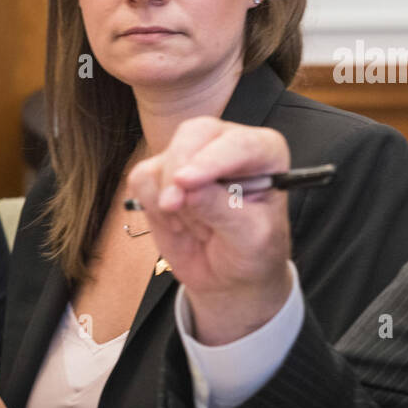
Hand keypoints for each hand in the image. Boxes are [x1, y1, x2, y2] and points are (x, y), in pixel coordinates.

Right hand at [127, 116, 293, 344]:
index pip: (239, 144)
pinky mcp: (162, 173)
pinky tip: (178, 224)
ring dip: (173, 203)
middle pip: (194, 134)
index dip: (211, 160)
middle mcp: (227, 144)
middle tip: (173, 206)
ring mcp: (191, 156)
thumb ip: (224, 211)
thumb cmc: (252, 251)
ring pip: (164, 160)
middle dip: (179, 171)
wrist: (230, 274)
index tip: (187, 183)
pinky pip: (142, 178)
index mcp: (264, 152)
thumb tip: (188, 189)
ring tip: (200, 229)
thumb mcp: (250, 238)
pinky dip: (152, 206)